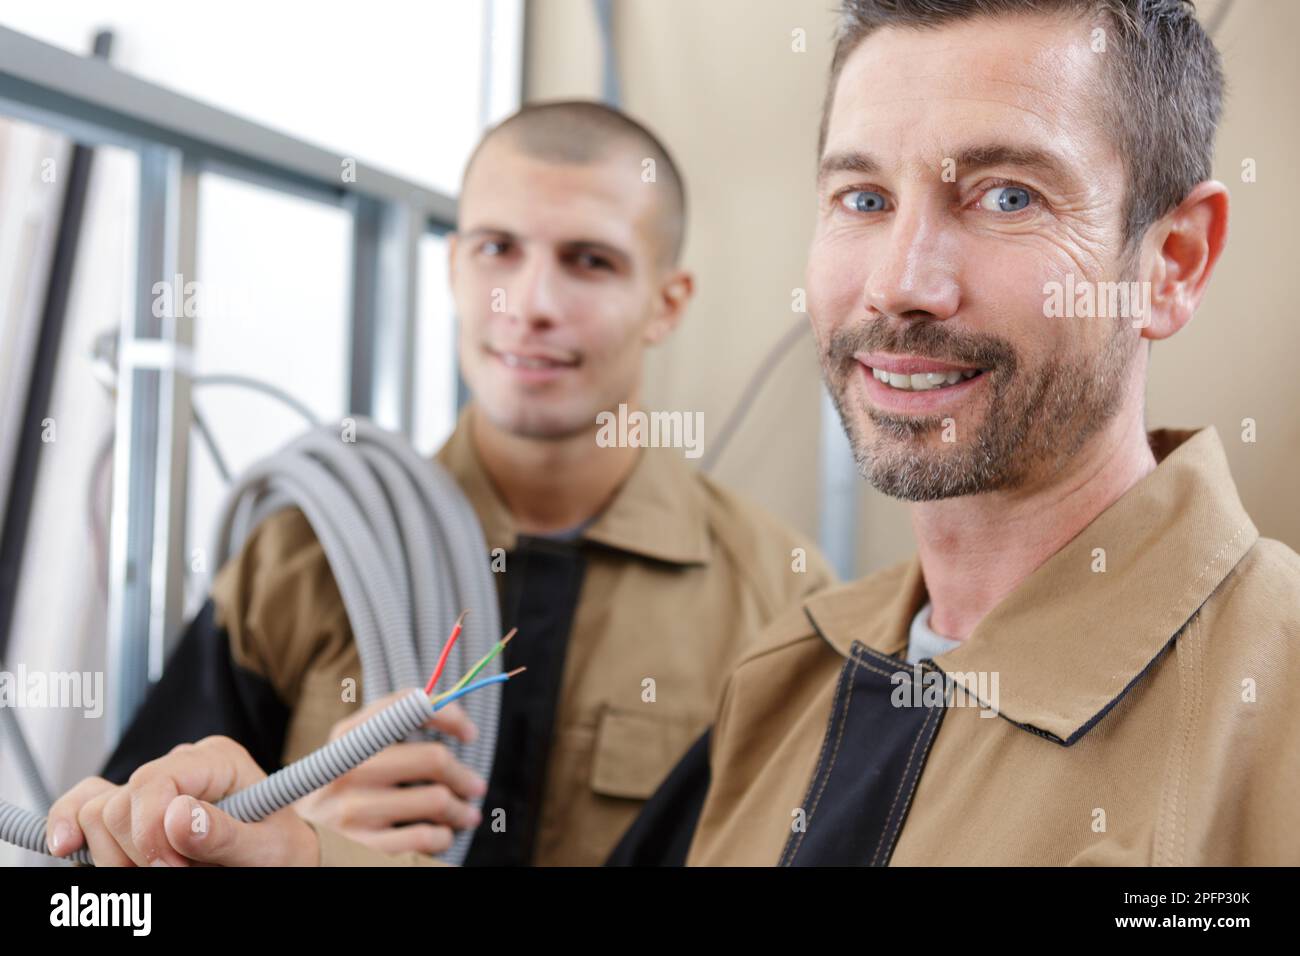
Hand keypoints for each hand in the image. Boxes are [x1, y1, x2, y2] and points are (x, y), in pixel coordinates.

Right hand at [46, 736, 319, 865]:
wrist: (278, 860)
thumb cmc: (277, 848)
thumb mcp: (265, 846)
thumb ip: (225, 833)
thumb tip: (179, 815)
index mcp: (216, 759)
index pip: (153, 783)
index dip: (150, 832)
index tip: (173, 869)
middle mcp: (178, 766)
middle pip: (118, 804)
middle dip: (136, 851)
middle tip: (175, 875)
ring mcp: (151, 788)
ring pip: (95, 813)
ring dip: (115, 856)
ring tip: (158, 872)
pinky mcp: (132, 812)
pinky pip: (82, 809)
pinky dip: (70, 829)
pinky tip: (67, 848)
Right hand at [294, 689, 486, 856]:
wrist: (289, 840)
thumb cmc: (340, 790)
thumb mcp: (351, 751)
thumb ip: (391, 727)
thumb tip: (455, 716)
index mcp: (347, 735)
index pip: (409, 707)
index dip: (449, 717)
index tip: (469, 734)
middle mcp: (347, 768)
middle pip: (434, 758)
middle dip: (465, 776)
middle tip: (476, 787)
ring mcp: (351, 811)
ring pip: (437, 801)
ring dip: (461, 811)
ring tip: (465, 815)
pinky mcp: (360, 848)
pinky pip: (424, 838)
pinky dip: (442, 838)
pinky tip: (440, 837)